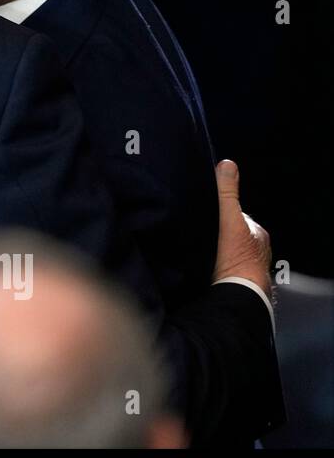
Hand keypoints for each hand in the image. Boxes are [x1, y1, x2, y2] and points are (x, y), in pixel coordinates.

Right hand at [211, 159, 272, 297]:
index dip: (220, 212)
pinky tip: (204, 264)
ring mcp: (248, 267)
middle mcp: (257, 250)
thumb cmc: (236, 256)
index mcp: (257, 233)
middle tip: (200, 231)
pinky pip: (225, 267)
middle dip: (218, 232)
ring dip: (216, 249)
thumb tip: (227, 164)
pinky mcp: (238, 281)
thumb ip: (227, 193)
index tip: (205, 213)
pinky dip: (216, 264)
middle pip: (232, 234)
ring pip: (228, 251)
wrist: (238, 293)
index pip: (236, 216)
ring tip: (199, 248)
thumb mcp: (229, 218)